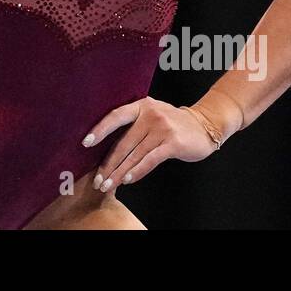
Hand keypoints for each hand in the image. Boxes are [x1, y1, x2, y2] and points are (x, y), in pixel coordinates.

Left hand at [81, 96, 218, 191]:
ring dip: (119, 173)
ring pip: (135, 154)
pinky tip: (127, 180)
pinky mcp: (172, 143)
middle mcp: (150, 115)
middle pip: (123, 142)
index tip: (86, 143)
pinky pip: (150, 160)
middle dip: (108, 164)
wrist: (204, 124)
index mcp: (141, 105)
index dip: (100, 129)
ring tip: (108, 184)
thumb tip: (107, 142)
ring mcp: (162, 128)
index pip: (115, 116)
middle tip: (98, 179)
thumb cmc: (173, 122)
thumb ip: (134, 122)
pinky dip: (137, 171)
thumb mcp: (152, 113)